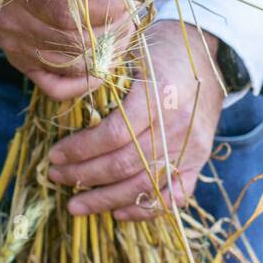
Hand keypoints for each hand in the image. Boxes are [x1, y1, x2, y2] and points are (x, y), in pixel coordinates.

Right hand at [0, 0, 135, 100]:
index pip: (68, 13)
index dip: (105, 12)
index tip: (127, 3)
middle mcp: (15, 22)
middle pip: (73, 42)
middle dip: (113, 34)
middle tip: (131, 22)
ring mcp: (16, 47)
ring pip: (70, 66)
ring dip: (106, 56)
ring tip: (123, 39)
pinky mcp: (19, 62)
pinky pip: (54, 87)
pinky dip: (83, 85)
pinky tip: (103, 70)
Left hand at [46, 19, 225, 220]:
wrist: (207, 52)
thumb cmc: (161, 49)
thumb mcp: (130, 54)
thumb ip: (102, 81)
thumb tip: (62, 110)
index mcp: (158, 94)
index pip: (114, 134)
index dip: (81, 150)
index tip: (55, 154)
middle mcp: (177, 125)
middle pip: (125, 164)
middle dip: (84, 176)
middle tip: (56, 176)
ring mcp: (191, 146)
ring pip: (144, 186)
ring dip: (105, 200)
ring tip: (75, 204)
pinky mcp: (199, 159)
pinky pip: (174, 196)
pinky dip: (145, 210)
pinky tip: (118, 213)